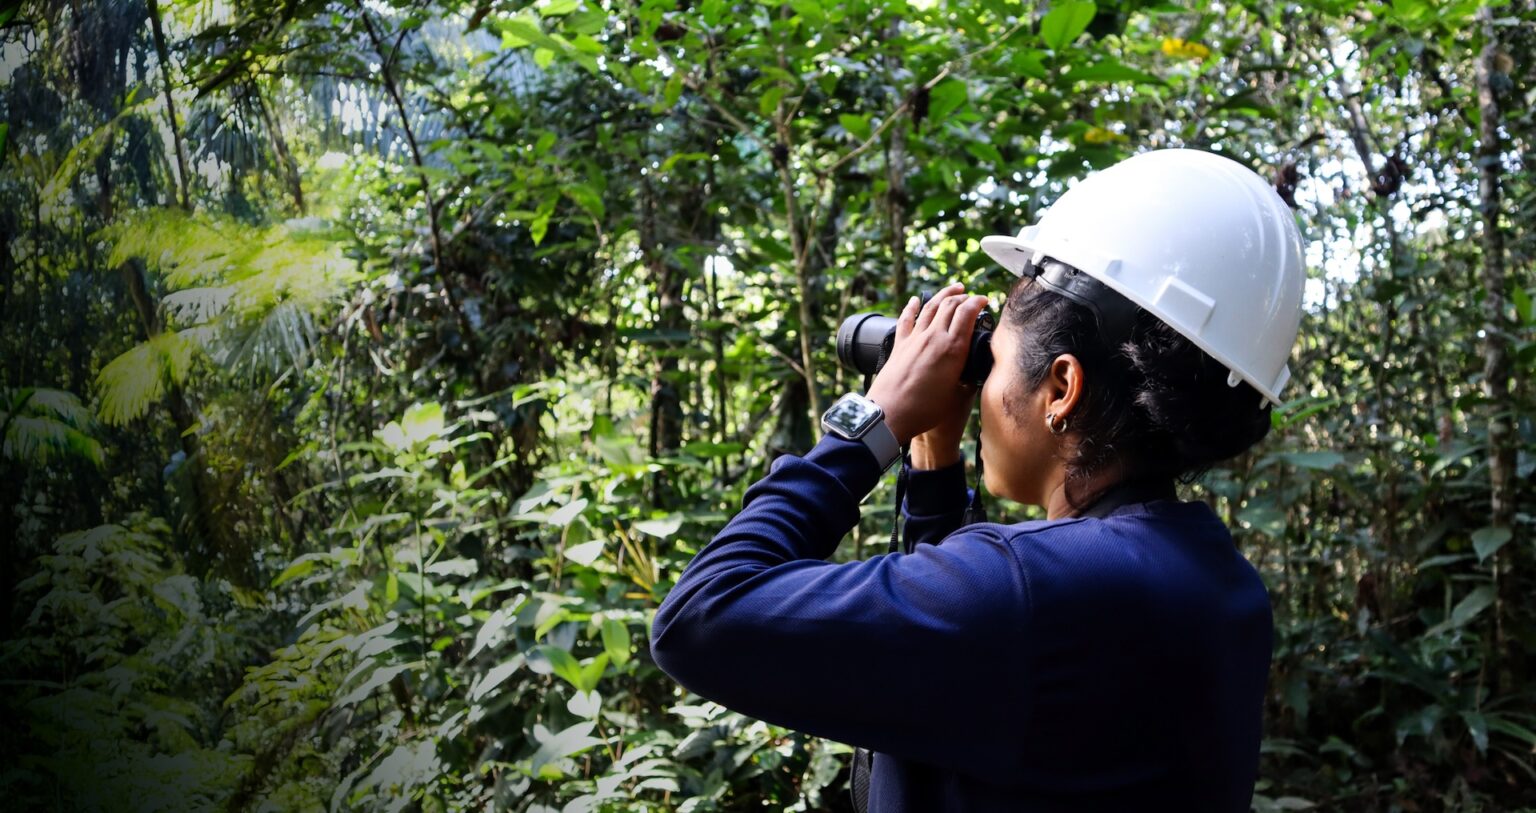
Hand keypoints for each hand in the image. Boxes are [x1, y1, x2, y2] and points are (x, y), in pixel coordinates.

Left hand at [865, 284, 989, 446]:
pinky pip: (906, 319)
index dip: (978, 302)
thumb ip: (968, 383)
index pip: (967, 313)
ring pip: (930, 307)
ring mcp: (914, 339)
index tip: (985, 301)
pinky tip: (915, 300)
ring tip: (954, 288)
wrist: (889, 414)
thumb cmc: (924, 410)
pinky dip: (912, 307)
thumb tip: (975, 378)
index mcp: (953, 349)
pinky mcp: (899, 345)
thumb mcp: (956, 397)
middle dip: (963, 296)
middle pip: (949, 305)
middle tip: (971, 296)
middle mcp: (933, 338)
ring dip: (943, 294)